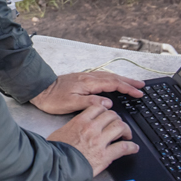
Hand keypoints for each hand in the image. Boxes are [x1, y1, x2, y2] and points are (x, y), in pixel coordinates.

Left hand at [29, 71, 144, 115]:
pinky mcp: (82, 79)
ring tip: (132, 83)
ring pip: (109, 76)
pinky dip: (113, 79)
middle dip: (129, 82)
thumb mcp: (71, 104)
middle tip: (142, 86)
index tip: (138, 93)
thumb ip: (90, 103)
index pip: (113, 84)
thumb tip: (107, 103)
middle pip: (114, 78)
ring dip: (122, 79)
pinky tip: (114, 82)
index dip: (128, 88)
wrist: (39, 89)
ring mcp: (86, 77)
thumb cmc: (52, 98)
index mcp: (88, 83)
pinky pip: (103, 77)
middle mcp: (89, 77)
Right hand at [47, 105, 138, 175]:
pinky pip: (123, 147)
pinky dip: (131, 147)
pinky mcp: (105, 155)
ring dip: (126, 130)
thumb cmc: (56, 151)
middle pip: (112, 116)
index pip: (98, 107)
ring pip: (120, 127)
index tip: (108, 113)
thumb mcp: (61, 131)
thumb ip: (73, 126)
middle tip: (119, 124)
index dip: (106, 109)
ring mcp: (100, 141)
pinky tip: (133, 148)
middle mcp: (92, 128)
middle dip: (117, 119)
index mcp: (80, 121)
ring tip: (128, 135)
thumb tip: (77, 126)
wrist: (56, 166)